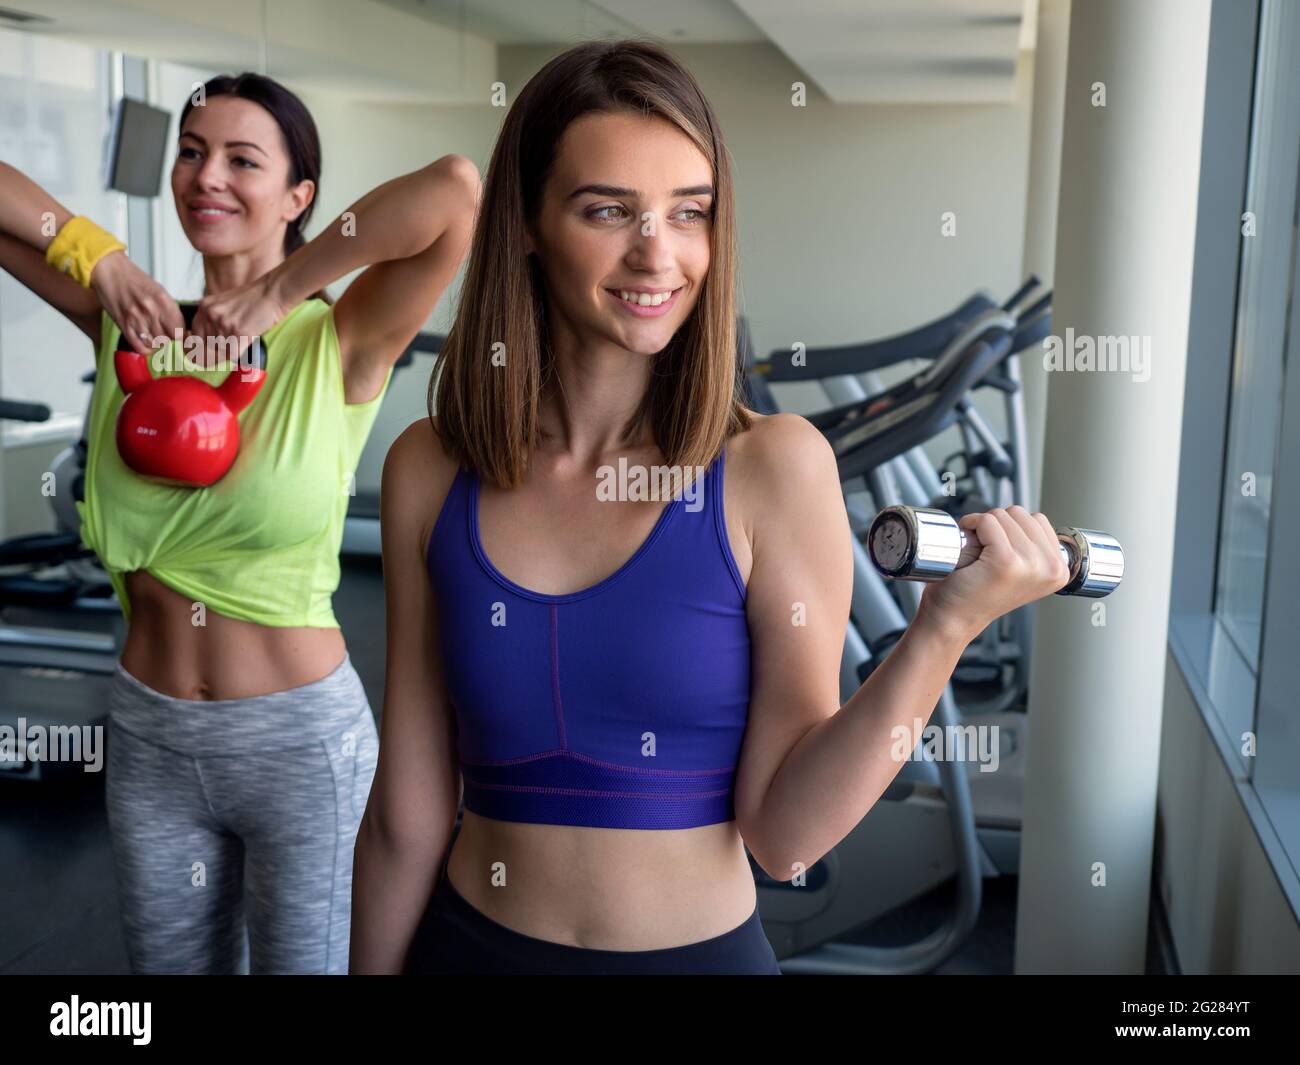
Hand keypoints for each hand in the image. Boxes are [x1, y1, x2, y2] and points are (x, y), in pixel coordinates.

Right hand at [89, 250, 184, 356]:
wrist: (109, 270)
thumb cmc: (134, 280)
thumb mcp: (159, 291)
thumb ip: (170, 309)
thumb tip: (182, 328)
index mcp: (163, 301)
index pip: (180, 332)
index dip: (181, 336)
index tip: (179, 336)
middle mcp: (151, 311)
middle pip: (168, 340)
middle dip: (168, 339)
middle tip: (164, 333)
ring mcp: (136, 319)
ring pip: (154, 344)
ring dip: (156, 343)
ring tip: (154, 335)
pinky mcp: (123, 324)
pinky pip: (138, 346)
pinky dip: (144, 348)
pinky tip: (145, 342)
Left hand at [189, 273, 290, 367]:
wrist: (273, 292)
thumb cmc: (254, 300)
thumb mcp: (225, 306)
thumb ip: (213, 320)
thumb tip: (206, 345)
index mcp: (204, 307)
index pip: (192, 338)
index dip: (201, 349)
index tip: (208, 353)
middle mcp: (210, 314)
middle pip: (205, 348)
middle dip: (217, 351)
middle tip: (231, 345)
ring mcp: (224, 323)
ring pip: (219, 352)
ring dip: (230, 351)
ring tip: (242, 337)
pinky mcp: (239, 332)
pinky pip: (232, 354)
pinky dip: (239, 353)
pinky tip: (247, 341)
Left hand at [916, 505, 1070, 642]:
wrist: (952, 620)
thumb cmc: (977, 593)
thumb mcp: (1019, 569)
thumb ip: (1030, 545)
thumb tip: (1022, 516)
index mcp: (1059, 569)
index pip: (1038, 520)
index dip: (1010, 529)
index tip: (998, 553)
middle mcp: (1052, 568)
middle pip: (1021, 514)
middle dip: (997, 526)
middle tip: (984, 553)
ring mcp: (1031, 565)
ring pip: (1004, 515)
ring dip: (983, 527)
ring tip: (977, 554)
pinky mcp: (1006, 561)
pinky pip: (988, 521)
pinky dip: (972, 525)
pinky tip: (967, 545)